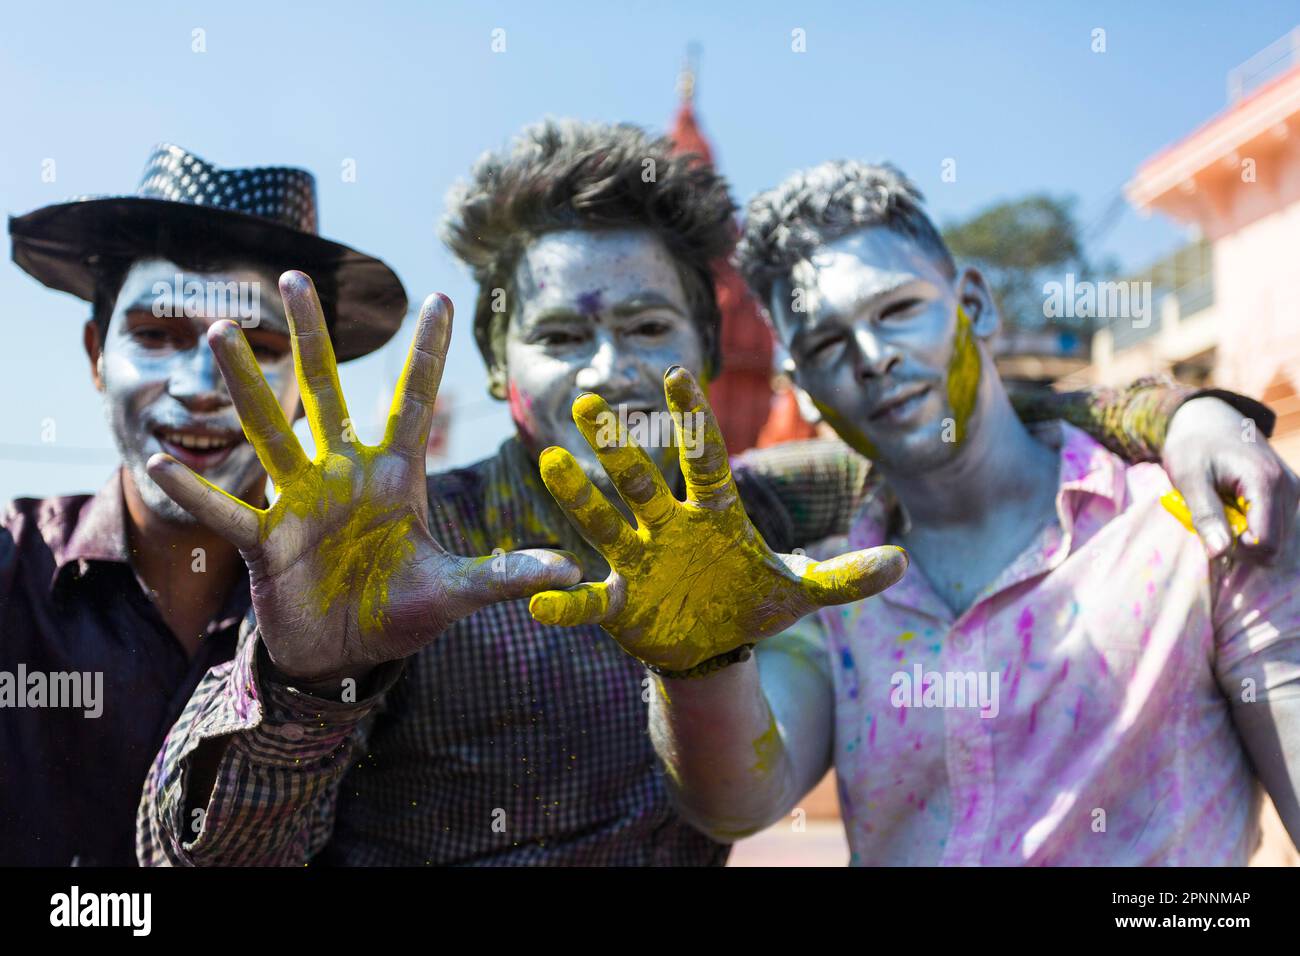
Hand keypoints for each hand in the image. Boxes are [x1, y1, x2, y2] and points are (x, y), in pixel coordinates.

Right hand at [147, 271, 580, 683]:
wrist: (349, 655)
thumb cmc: (402, 613)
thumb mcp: (458, 593)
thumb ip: (504, 577)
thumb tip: (571, 578)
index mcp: (395, 476)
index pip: (415, 403)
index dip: (427, 354)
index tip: (439, 298)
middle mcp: (343, 475)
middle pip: (327, 393)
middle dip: (313, 339)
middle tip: (296, 276)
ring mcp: (300, 502)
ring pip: (271, 432)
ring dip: (248, 386)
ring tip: (225, 332)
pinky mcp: (265, 540)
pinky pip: (227, 510)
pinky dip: (197, 491)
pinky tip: (157, 459)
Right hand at [527, 366, 907, 672]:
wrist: (712, 644)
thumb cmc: (751, 602)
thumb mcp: (800, 593)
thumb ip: (844, 578)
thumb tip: (904, 563)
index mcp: (715, 515)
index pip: (704, 459)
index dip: (691, 419)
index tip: (676, 373)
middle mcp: (669, 526)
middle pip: (644, 481)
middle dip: (620, 447)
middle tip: (591, 402)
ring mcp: (638, 560)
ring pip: (606, 522)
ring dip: (580, 496)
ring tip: (551, 461)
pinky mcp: (619, 601)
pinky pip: (587, 600)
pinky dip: (564, 602)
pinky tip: (540, 601)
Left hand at [1163, 396, 1299, 562]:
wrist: (1208, 418)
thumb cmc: (1193, 446)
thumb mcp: (1189, 479)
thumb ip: (1205, 516)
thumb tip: (1219, 552)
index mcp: (1266, 482)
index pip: (1265, 543)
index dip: (1236, 550)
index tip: (1211, 532)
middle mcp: (1289, 488)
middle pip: (1272, 546)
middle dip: (1238, 543)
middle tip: (1212, 520)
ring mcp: (1293, 490)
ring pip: (1274, 539)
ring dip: (1243, 533)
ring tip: (1221, 507)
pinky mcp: (1290, 493)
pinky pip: (1274, 525)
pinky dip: (1249, 524)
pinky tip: (1232, 504)